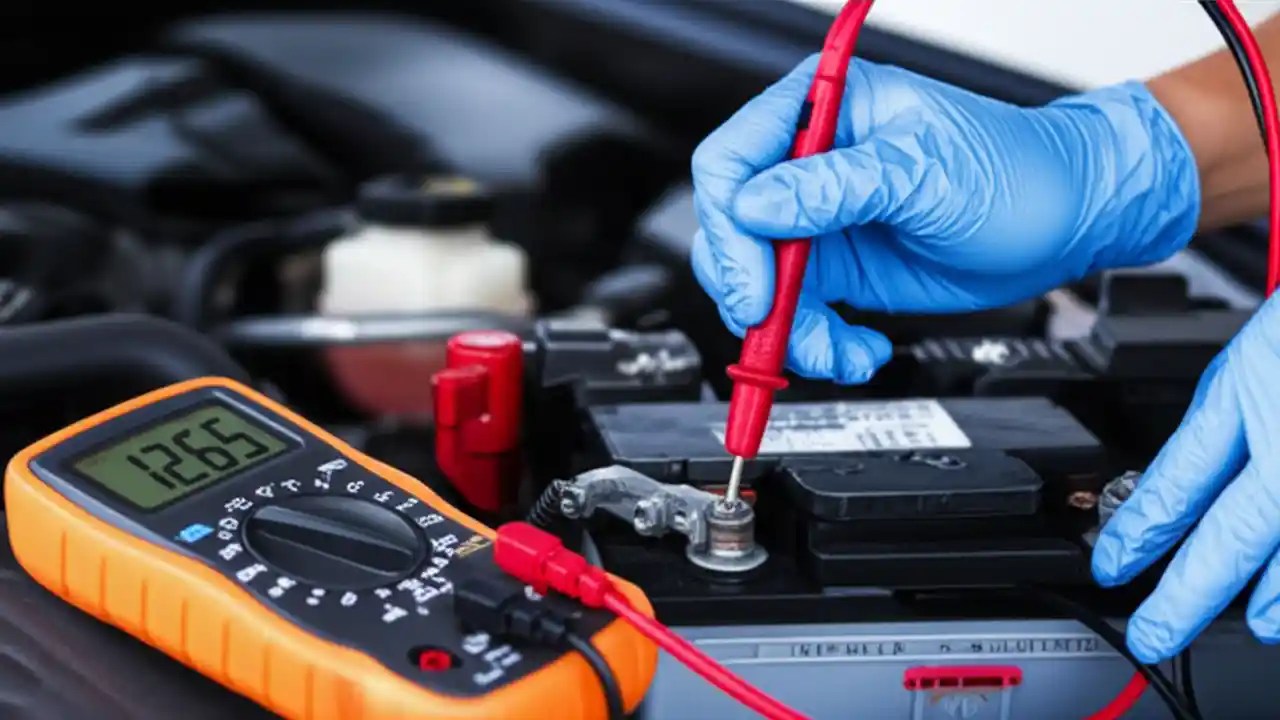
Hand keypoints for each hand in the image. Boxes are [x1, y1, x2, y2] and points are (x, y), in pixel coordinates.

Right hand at [691, 55, 1199, 382]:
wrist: (1067, 221)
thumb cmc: (1016, 171)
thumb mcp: (923, 173)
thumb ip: (833, 188)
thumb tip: (756, 207)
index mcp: (823, 111)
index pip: (732, 160)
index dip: (731, 228)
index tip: (756, 284)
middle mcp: (809, 163)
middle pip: (732, 230)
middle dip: (751, 289)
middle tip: (776, 326)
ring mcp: (819, 220)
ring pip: (758, 284)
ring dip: (789, 330)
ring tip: (836, 349)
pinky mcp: (837, 268)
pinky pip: (797, 314)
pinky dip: (818, 344)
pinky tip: (857, 348)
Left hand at [1092, 295, 1279, 661]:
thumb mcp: (1259, 347)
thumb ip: (1236, 409)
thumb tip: (1189, 475)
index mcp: (1254, 387)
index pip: (1180, 477)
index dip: (1141, 528)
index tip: (1113, 563)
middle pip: (1234, 532)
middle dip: (1187, 593)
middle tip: (1154, 632)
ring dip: (1276, 595)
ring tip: (1255, 626)